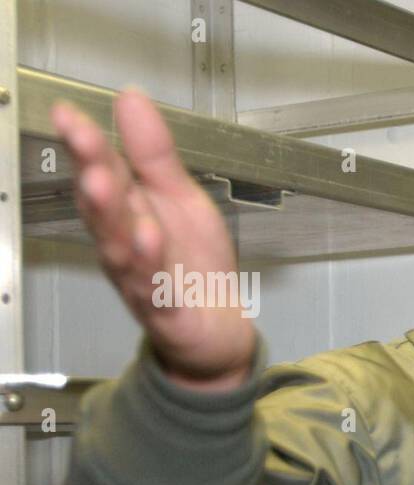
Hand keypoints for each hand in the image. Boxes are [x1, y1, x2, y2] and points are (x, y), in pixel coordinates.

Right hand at [50, 88, 254, 390]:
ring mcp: (140, 278)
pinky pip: (154, 287)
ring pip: (118, 247)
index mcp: (126, 211)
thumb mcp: (180, 197)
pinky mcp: (165, 309)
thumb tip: (130, 97)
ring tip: (105, 184)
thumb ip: (153, 153)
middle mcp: (123, 243)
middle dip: (90, 171)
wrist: (217, 328)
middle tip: (81, 139)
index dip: (84, 144)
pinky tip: (149, 240)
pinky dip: (150, 265)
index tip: (67, 113)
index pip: (101, 171)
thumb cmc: (192, 263)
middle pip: (103, 206)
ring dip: (110, 216)